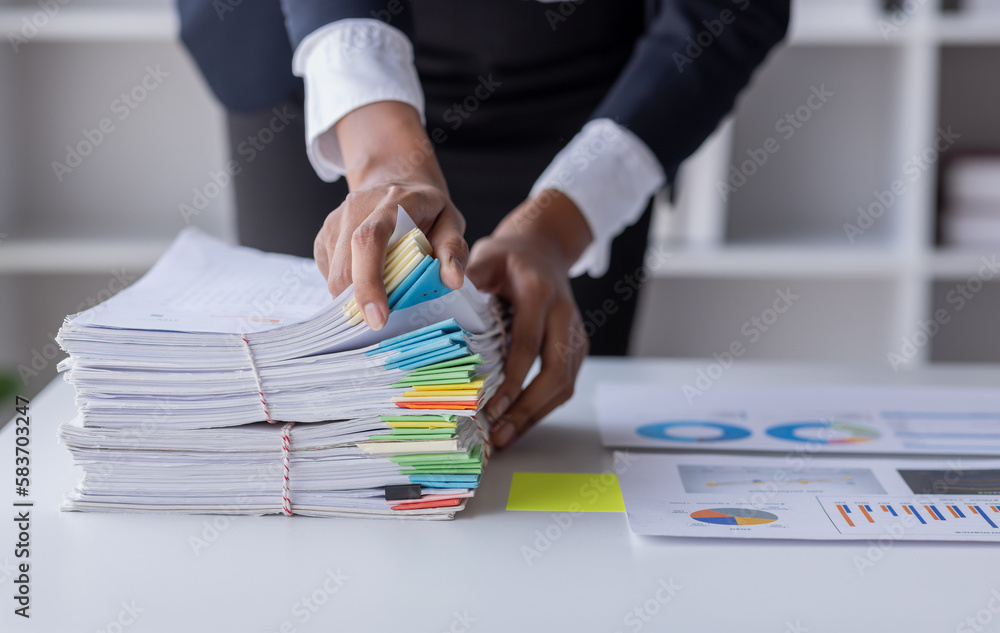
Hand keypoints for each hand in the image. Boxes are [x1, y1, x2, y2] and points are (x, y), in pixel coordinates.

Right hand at [313, 101, 467, 329]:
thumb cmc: (425, 209)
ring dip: (353, 296)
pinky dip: (348, 288)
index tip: (377, 318)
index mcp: (393, 201)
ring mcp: (335, 220)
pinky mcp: (325, 236)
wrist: (396, 182)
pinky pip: (329, 274)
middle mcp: (357, 207)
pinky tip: (368, 278)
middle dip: (359, 301)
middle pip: (345, 264)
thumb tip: (452, 280)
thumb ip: (454, 248)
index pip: (370, 239)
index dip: (369, 281)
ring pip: (334, 274)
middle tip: (381, 320)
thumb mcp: (450, 220)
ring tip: (380, 292)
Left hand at [467, 190, 592, 448]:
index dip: (513, 379)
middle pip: (556, 371)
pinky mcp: (577, 347)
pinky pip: (564, 383)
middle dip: (527, 407)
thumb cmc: (509, 257)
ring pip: (565, 383)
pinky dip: (542, 407)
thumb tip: (436, 308)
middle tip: (499, 433)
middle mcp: (565, 314)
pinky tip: (517, 424)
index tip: (492, 407)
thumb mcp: (486, 257)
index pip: (528, 343)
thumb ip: (467, 281)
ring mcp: (576, 333)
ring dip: (536, 414)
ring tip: (505, 438)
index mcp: (540, 292)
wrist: (544, 248)